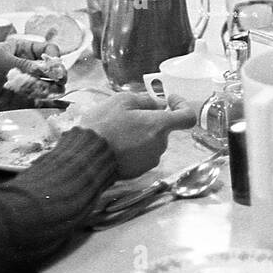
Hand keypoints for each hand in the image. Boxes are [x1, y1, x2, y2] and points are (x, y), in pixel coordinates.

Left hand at [0, 36, 61, 110]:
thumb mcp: (0, 58)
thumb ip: (22, 64)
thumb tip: (42, 70)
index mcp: (24, 50)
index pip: (47, 50)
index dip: (54, 56)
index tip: (55, 64)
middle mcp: (29, 67)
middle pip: (51, 70)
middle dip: (57, 75)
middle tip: (60, 80)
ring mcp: (27, 83)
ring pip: (48, 86)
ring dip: (55, 89)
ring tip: (58, 93)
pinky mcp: (22, 99)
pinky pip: (39, 102)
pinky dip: (51, 104)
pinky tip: (63, 105)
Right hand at [79, 92, 197, 178]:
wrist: (85, 158)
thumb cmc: (103, 127)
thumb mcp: (122, 101)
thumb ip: (146, 100)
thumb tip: (158, 104)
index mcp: (159, 126)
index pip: (187, 117)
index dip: (182, 105)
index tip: (170, 101)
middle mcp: (160, 145)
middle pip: (163, 129)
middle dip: (149, 120)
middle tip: (127, 114)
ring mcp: (149, 161)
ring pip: (151, 142)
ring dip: (140, 134)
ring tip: (117, 130)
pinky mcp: (138, 171)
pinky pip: (141, 154)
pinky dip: (133, 147)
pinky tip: (115, 143)